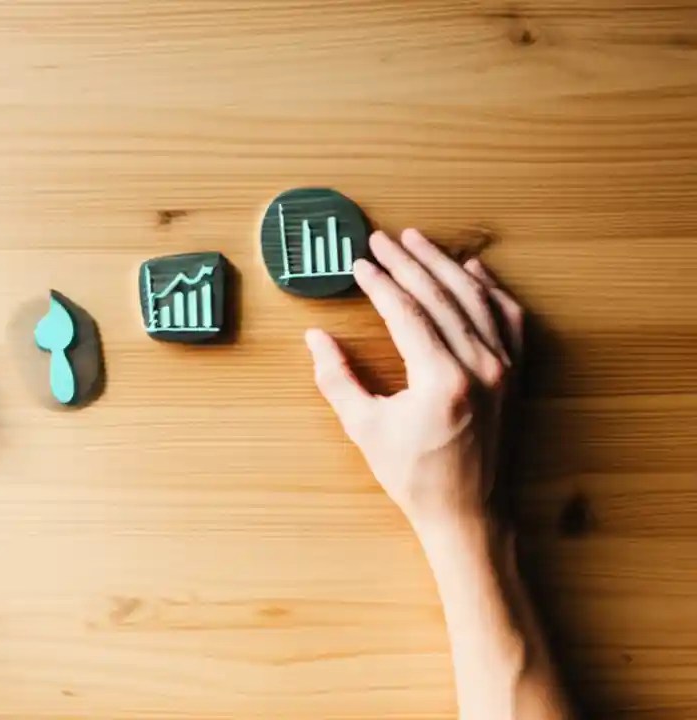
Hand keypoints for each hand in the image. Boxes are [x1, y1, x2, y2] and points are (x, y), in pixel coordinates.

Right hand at [305, 229, 523, 531]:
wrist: (468, 512)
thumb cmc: (414, 476)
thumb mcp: (364, 428)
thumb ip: (337, 378)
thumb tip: (315, 338)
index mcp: (442, 380)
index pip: (407, 312)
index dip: (381, 283)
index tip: (360, 262)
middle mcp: (480, 366)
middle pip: (441, 296)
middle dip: (408, 262)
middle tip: (382, 239)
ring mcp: (504, 369)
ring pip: (475, 299)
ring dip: (444, 266)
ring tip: (418, 241)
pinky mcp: (515, 375)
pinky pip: (508, 318)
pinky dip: (490, 290)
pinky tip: (472, 271)